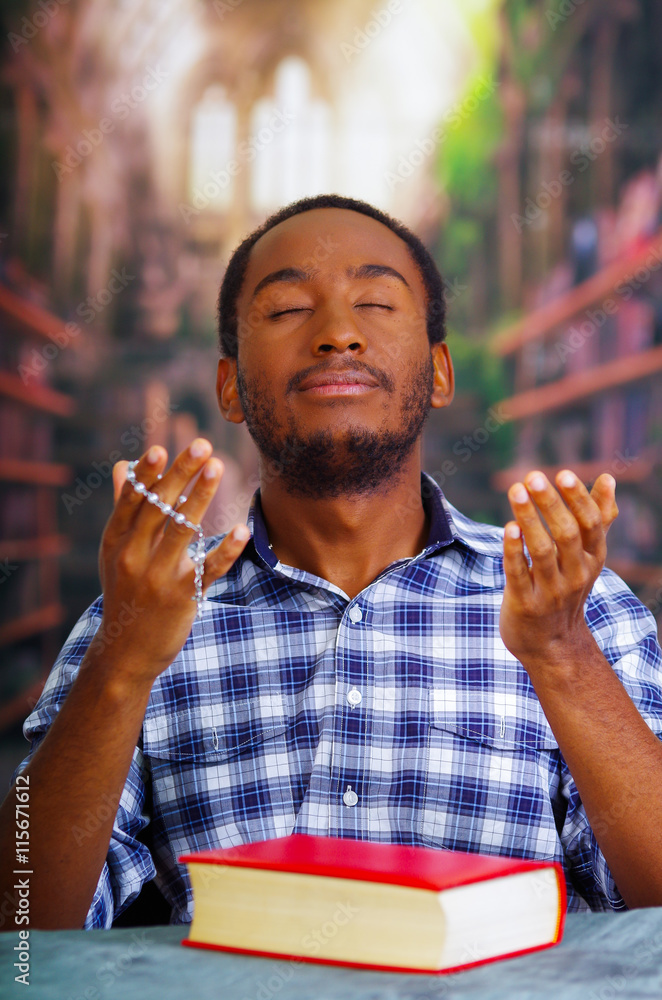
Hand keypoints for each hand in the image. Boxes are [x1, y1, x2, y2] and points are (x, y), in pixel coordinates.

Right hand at [93, 439, 249, 683]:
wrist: (125, 652)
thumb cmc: (125, 592)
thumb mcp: (115, 553)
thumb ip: (123, 508)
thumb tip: (122, 465)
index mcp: (116, 541)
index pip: (132, 500)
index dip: (147, 474)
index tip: (162, 447)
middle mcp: (134, 556)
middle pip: (159, 507)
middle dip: (181, 474)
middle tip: (202, 445)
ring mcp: (158, 576)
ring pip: (182, 530)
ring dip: (201, 496)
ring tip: (217, 468)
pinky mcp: (182, 596)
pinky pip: (207, 568)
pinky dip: (225, 549)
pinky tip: (242, 530)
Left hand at [499, 470, 617, 668]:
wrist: (552, 645)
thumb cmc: (567, 587)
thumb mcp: (587, 556)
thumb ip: (598, 516)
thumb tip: (608, 477)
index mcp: (592, 558)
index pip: (591, 525)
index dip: (578, 500)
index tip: (563, 474)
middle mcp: (576, 574)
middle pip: (566, 534)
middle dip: (550, 504)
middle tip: (533, 476)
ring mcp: (551, 591)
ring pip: (542, 551)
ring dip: (528, 519)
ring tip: (515, 491)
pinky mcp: (525, 604)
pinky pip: (519, 574)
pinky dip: (514, 551)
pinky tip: (508, 528)